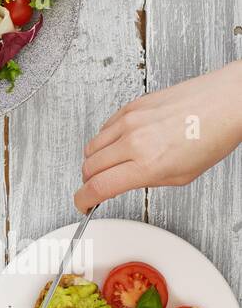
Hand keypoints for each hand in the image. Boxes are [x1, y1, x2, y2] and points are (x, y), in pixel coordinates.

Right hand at [75, 63, 241, 209]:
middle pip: (89, 167)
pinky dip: (104, 140)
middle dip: (89, 182)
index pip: (98, 187)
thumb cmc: (211, 137)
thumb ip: (146, 181)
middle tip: (97, 187)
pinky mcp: (130, 106)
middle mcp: (133, 140)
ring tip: (108, 166)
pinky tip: (119, 144)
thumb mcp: (181, 176)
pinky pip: (104, 127)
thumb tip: (123, 183)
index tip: (83, 204)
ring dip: (94, 161)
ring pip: (91, 147)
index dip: (84, 200)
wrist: (224, 103)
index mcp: (147, 164)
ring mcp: (129, 120)